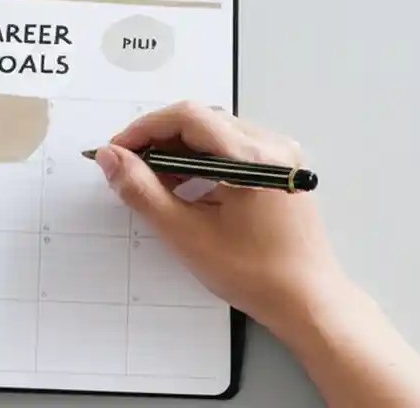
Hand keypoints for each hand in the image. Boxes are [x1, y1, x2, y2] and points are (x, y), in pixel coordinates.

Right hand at [93, 102, 348, 337]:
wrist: (308, 301)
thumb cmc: (254, 274)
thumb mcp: (187, 234)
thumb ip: (142, 191)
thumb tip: (110, 158)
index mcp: (252, 157)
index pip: (188, 117)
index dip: (145, 129)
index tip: (117, 151)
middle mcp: (272, 145)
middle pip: (202, 120)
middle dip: (159, 139)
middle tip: (129, 167)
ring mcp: (281, 155)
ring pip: (216, 132)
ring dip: (179, 149)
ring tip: (153, 180)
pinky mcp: (281, 168)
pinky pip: (233, 147)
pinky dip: (202, 159)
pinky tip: (184, 185)